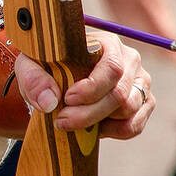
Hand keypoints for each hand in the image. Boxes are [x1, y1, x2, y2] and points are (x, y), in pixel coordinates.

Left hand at [13, 30, 153, 140]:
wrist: (57, 79)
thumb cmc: (47, 67)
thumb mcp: (31, 67)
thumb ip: (34, 79)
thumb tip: (49, 103)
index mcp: (107, 43)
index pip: (111, 68)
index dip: (91, 89)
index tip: (66, 99)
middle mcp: (130, 60)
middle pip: (120, 94)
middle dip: (89, 113)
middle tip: (61, 121)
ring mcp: (140, 82)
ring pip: (129, 110)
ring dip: (99, 122)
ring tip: (73, 122)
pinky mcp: (143, 103)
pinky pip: (135, 125)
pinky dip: (113, 132)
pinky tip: (92, 127)